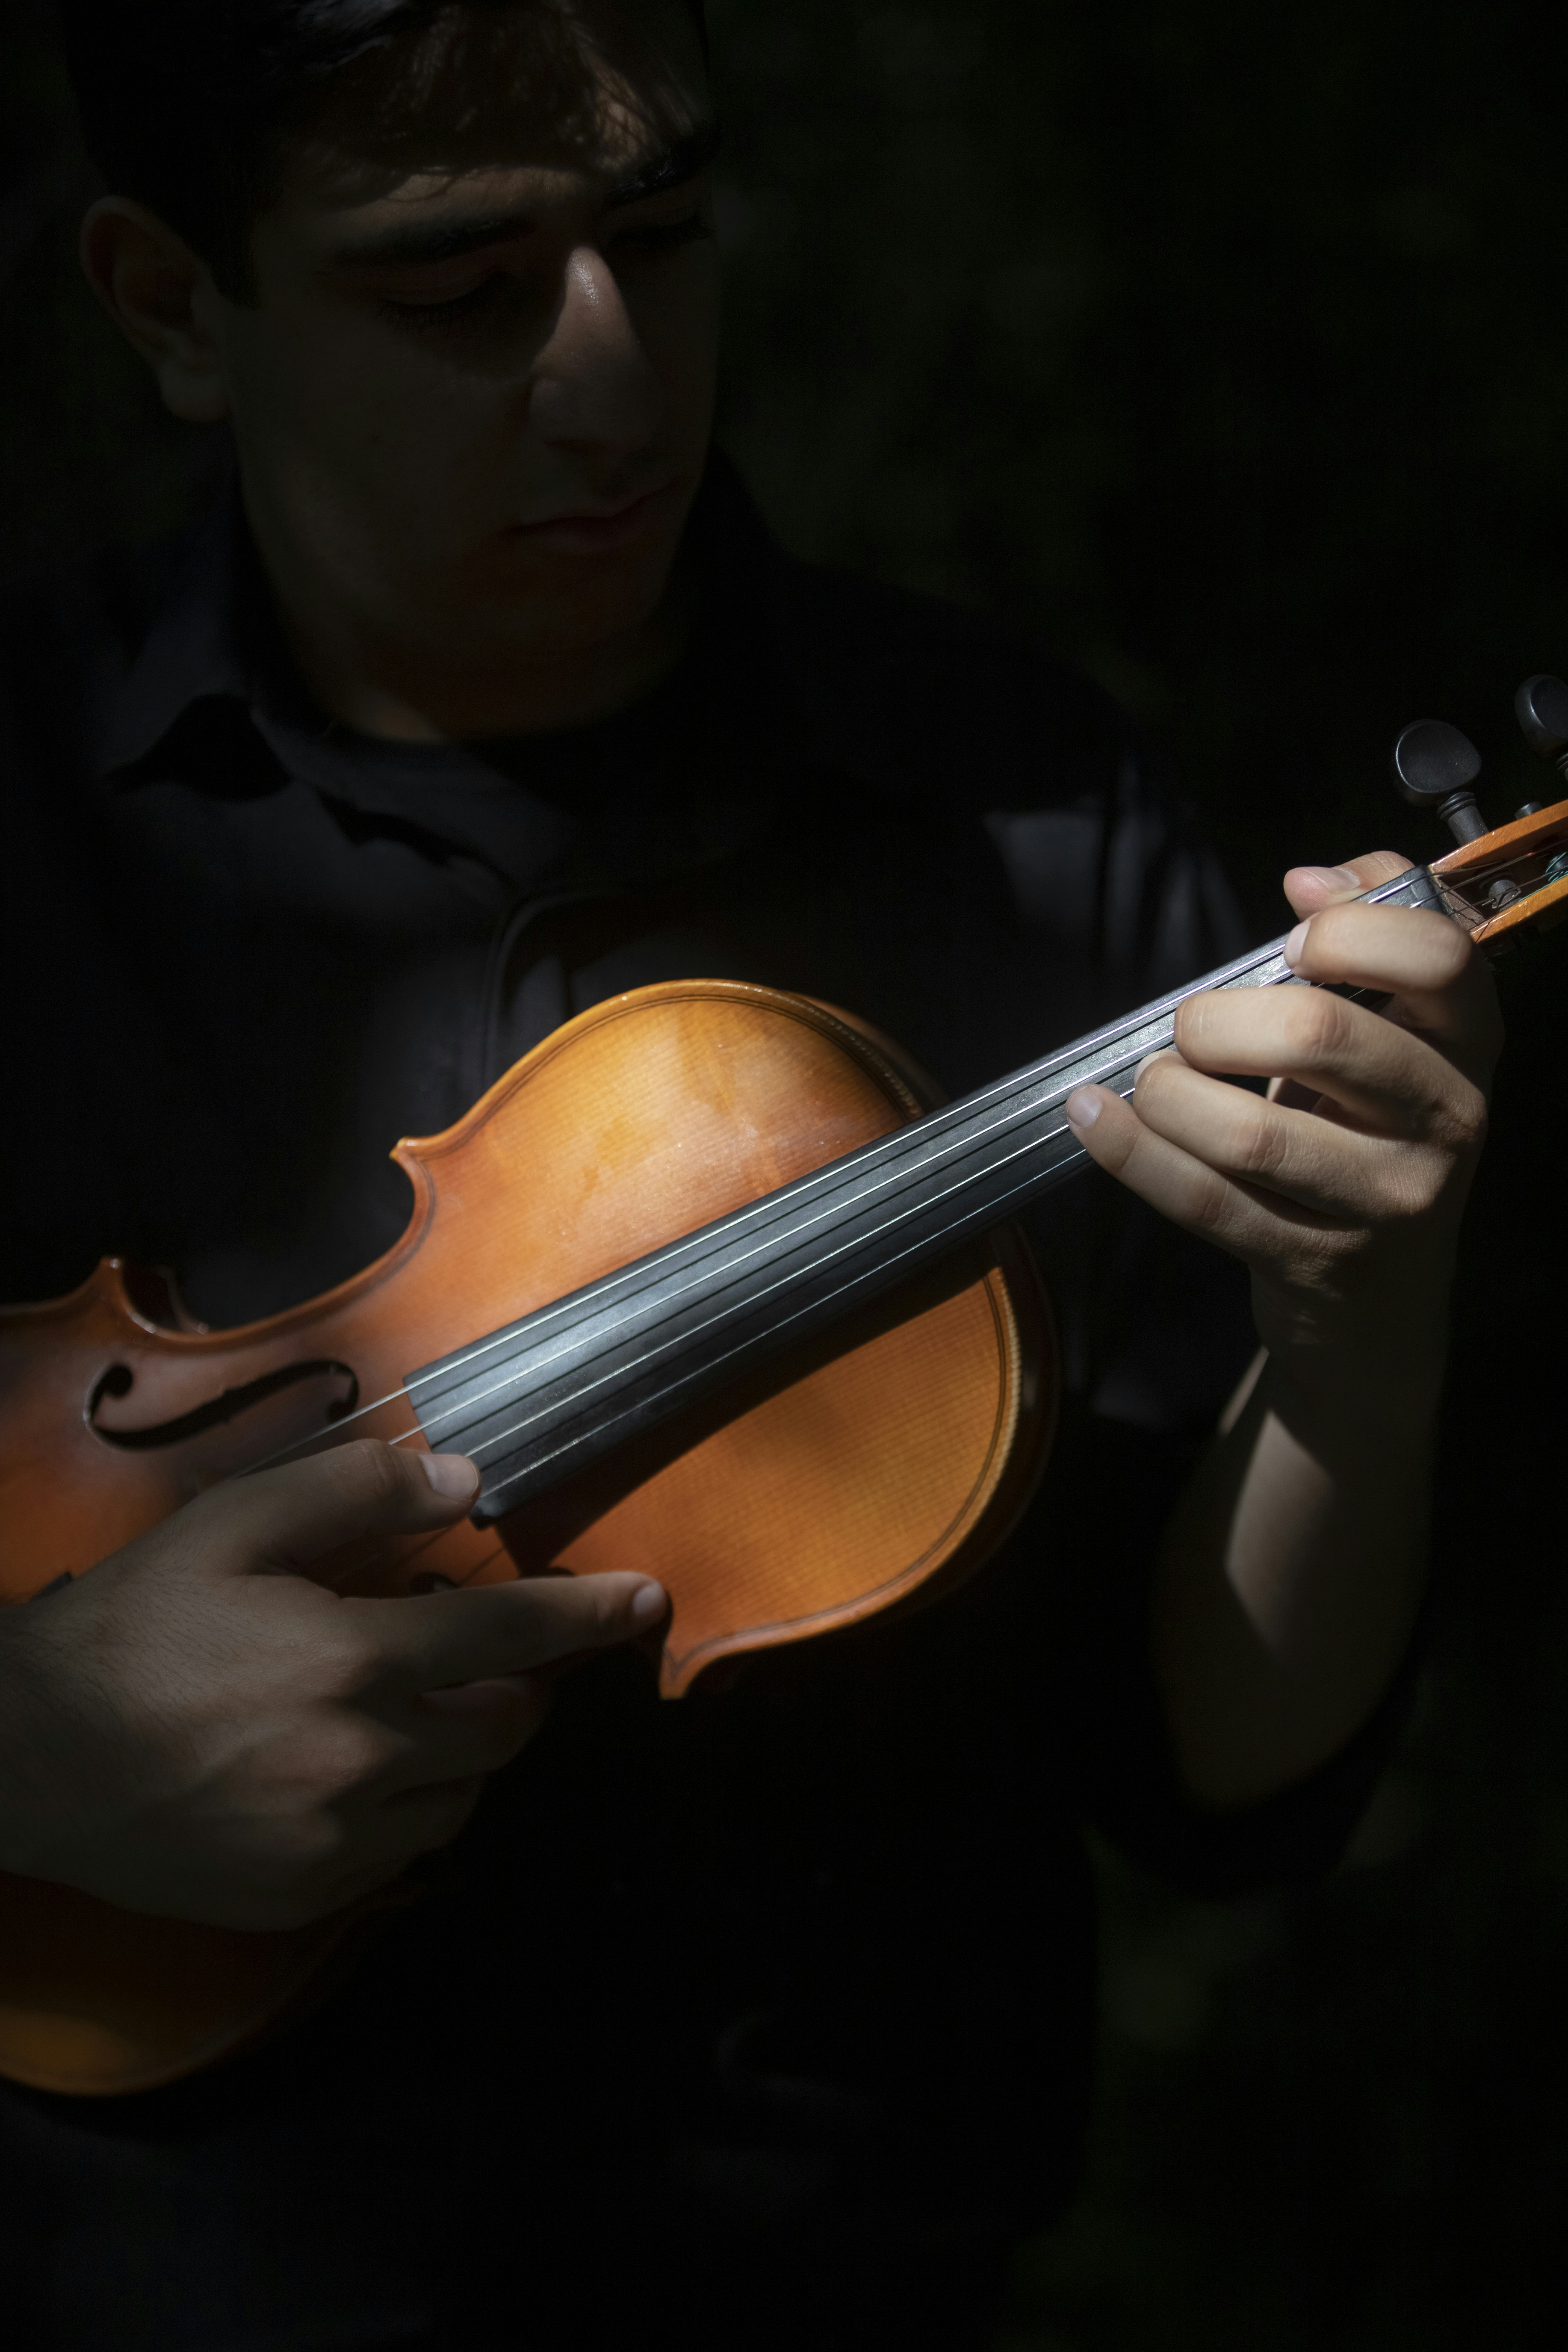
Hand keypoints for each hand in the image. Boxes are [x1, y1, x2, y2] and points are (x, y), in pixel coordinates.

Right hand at [0, 1441, 664, 1929]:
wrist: (29, 1759)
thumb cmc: (131, 1630)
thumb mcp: (229, 1525)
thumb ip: (352, 1491)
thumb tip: (462, 1483)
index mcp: (353, 1661)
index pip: (514, 1636)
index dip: (588, 1615)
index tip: (645, 1601)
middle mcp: (361, 1760)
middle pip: (503, 1728)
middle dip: (510, 1688)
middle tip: (466, 1657)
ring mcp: (333, 1840)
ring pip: (462, 1799)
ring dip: (459, 1754)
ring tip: (398, 1713)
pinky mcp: (302, 1896)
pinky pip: (401, 1856)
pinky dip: (402, 1812)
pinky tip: (346, 1774)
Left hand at [1064, 853, 1502, 1400]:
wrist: (1381, 1299)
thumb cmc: (1368, 1133)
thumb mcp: (1392, 1038)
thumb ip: (1370, 934)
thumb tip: (1309, 879)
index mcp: (1468, 1045)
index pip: (1439, 959)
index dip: (1352, 930)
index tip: (1291, 939)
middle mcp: (1444, 1120)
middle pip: (1320, 1035)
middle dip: (1221, 1019)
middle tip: (1191, 1028)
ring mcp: (1385, 1199)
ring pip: (1254, 1133)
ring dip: (1170, 1093)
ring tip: (1150, 1080)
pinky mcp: (1315, 1261)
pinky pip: (1207, 1200)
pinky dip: (1133, 1152)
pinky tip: (1091, 1115)